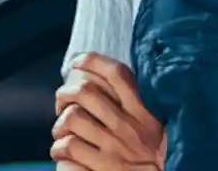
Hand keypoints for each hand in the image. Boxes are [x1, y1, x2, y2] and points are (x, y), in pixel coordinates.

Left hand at [51, 52, 165, 169]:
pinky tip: (64, 153)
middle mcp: (129, 129)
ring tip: (62, 131)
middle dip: (65, 93)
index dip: (91, 61)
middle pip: (85, 93)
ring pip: (71, 120)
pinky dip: (60, 150)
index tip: (77, 63)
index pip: (116, 74)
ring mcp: (114, 151)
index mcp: (145, 113)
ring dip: (60, 124)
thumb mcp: (158, 125)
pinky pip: (67, 151)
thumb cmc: (158, 155)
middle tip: (63, 102)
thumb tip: (108, 79)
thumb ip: (139, 103)